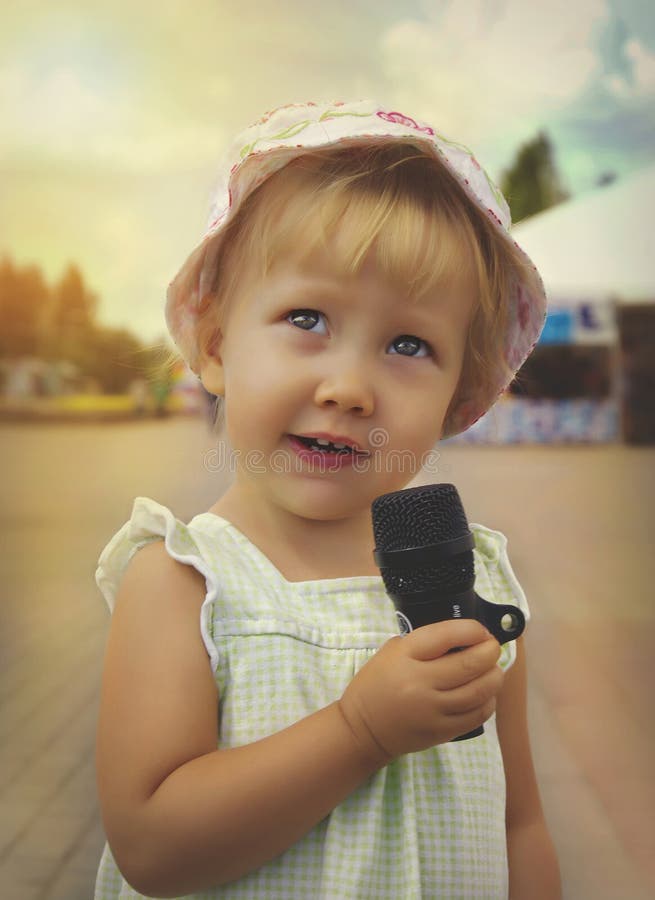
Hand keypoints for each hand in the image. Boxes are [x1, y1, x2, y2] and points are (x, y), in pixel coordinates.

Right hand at [338, 619, 502, 765]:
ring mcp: (433, 710)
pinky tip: (486, 693)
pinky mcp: (442, 732)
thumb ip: (424, 643)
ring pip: (480, 690)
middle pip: (470, 663)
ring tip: (494, 669)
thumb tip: (463, 639)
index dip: (472, 630)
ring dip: (494, 676)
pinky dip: (488, 701)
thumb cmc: (376, 684)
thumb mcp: (391, 652)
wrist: (363, 729)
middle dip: (490, 651)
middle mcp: (420, 682)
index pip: (447, 635)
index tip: (480, 630)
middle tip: (492, 647)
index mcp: (405, 656)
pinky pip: (476, 715)